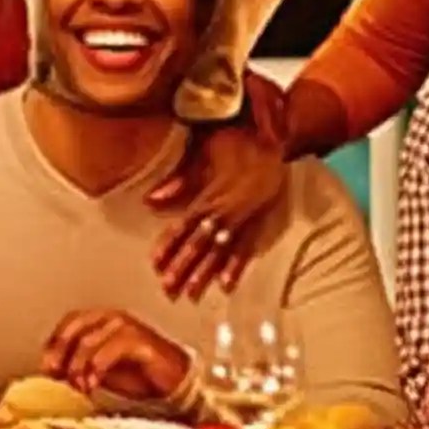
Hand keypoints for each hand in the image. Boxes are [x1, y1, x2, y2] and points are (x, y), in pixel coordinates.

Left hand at [42, 310, 190, 399]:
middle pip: (75, 328)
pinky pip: (110, 350)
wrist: (172, 379)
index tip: (47, 367)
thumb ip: (78, 364)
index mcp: (102, 319)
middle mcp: (112, 317)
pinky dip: (97, 369)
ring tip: (79, 385)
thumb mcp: (99, 369)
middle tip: (57, 375)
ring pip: (89, 340)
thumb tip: (52, 369)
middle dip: (61, 353)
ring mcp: (126, 326)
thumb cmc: (137, 371)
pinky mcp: (139, 339)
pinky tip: (93, 384)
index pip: (69, 322)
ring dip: (78, 367)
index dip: (54, 344)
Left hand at [148, 71, 288, 299]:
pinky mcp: (259, 218)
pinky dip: (236, 266)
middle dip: (183, 267)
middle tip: (168, 289)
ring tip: (192, 293)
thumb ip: (181, 179)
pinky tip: (227, 285)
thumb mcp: (206, 150)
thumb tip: (150, 199)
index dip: (169, 245)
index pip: (185, 225)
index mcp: (210, 193)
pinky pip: (247, 246)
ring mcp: (244, 216)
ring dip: (205, 272)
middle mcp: (226, 209)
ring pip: (220, 250)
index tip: (155, 263)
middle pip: (200, 243)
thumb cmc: (238, 137)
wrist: (278, 135)